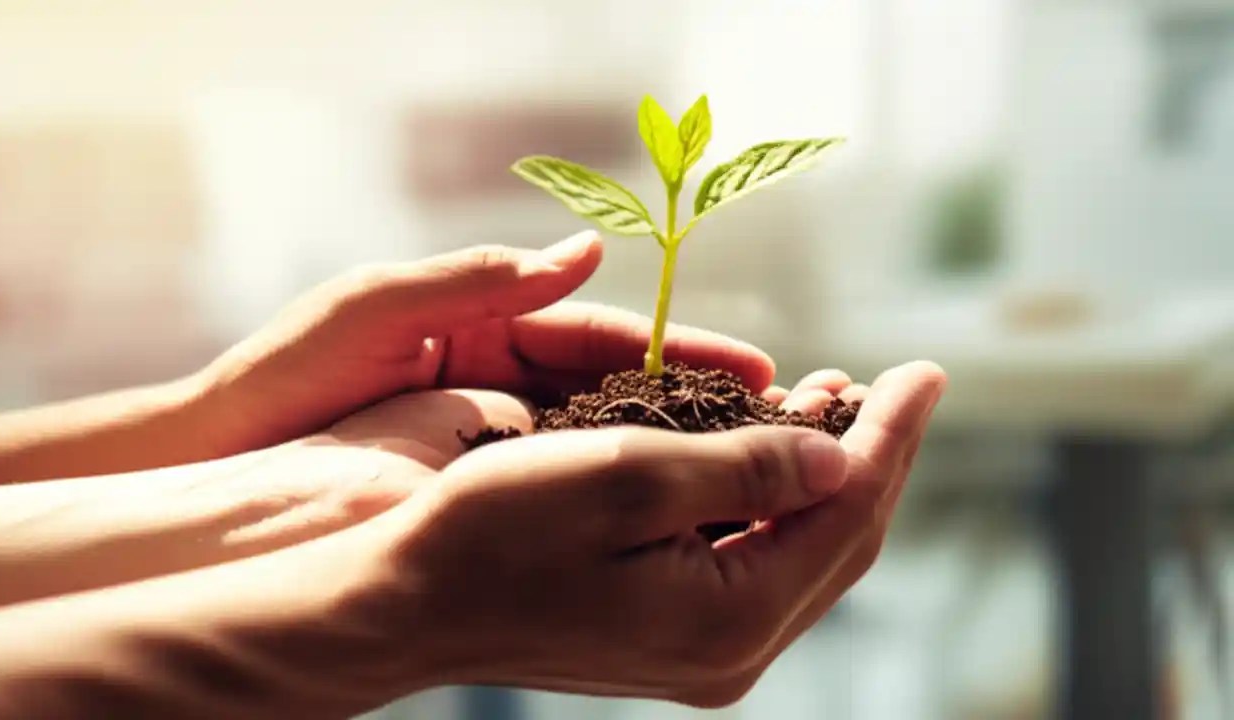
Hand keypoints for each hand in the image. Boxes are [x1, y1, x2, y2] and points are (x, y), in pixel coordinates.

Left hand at [197, 232, 774, 454]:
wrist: (216, 463)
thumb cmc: (286, 374)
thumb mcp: (379, 307)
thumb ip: (478, 279)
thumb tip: (586, 253)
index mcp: (481, 319)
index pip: (600, 335)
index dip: (680, 351)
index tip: (757, 370)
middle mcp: (498, 376)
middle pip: (616, 392)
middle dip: (696, 407)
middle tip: (783, 426)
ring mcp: (488, 436)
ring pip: (598, 448)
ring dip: (670, 459)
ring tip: (751, 479)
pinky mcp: (470, 487)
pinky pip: (555, 492)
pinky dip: (613, 501)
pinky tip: (669, 522)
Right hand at [314, 361, 944, 706]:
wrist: (404, 601)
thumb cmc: (494, 529)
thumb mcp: (624, 474)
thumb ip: (747, 468)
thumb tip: (842, 461)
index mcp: (728, 616)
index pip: (849, 515)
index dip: (892, 435)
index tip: (926, 370)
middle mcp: (727, 651)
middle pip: (839, 543)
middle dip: (872, 457)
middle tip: (896, 381)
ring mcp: (698, 651)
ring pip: (799, 553)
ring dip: (827, 478)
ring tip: (840, 401)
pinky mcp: (667, 636)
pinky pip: (753, 563)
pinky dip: (774, 504)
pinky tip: (769, 453)